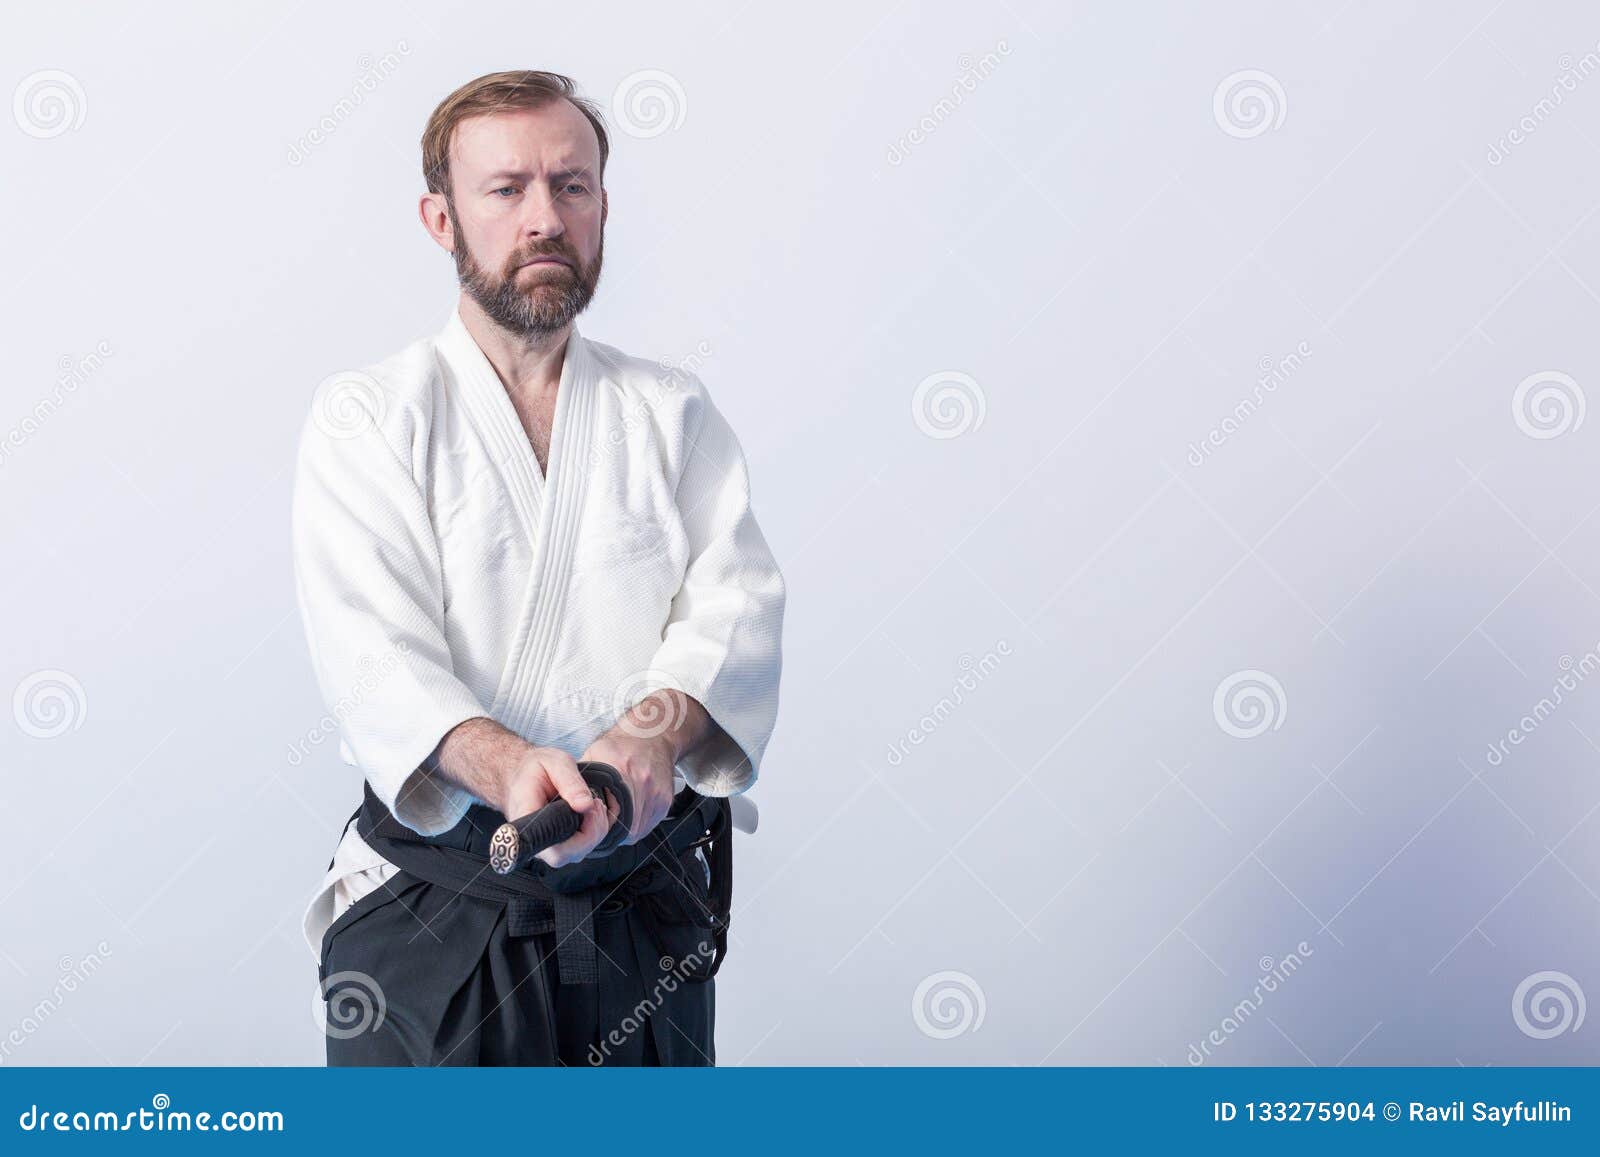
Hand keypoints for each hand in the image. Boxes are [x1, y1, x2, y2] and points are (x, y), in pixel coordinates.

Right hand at [498, 745, 611, 867]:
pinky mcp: (557, 843)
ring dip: (596, 828)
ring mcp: (546, 844)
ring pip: (579, 852)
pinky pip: (581, 847)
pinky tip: (592, 810)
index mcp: (528, 819)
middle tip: (595, 801)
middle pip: (570, 855)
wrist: (520, 774)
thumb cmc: (534, 768)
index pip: (553, 851)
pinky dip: (595, 829)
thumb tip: (586, 805)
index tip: (588, 809)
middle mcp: (535, 839)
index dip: (579, 839)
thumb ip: (570, 782)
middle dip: (593, 829)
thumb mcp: (553, 762)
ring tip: (594, 802)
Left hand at [580, 728, 676, 845]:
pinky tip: (629, 814)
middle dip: (612, 831)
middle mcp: (643, 782)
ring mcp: (658, 793)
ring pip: (639, 830)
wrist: (652, 735)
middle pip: (625, 827)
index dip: (600, 825)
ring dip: (625, 830)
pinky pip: (650, 824)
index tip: (593, 824)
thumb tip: (568, 803)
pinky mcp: (666, 800)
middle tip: (602, 825)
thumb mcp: (594, 755)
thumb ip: (582, 780)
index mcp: (621, 769)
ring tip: (615, 819)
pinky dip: (638, 824)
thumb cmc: (621, 745)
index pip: (610, 813)